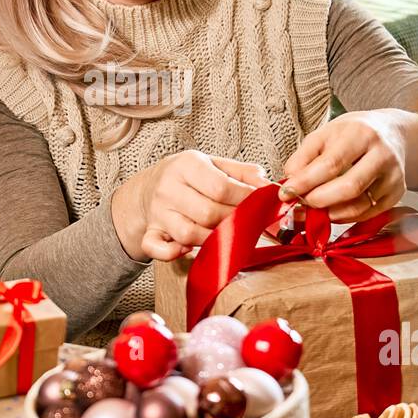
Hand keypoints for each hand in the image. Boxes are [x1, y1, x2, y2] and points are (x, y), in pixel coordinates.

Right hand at [112, 150, 270, 261]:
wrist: (150, 186)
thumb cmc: (188, 176)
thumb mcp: (213, 164)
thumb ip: (242, 172)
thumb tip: (267, 186)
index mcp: (186, 165)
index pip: (221, 187)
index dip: (245, 199)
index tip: (259, 205)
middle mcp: (168, 188)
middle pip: (208, 213)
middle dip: (232, 221)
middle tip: (245, 222)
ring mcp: (158, 212)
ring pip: (188, 233)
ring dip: (212, 239)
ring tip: (224, 234)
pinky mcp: (150, 232)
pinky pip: (156, 248)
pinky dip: (172, 253)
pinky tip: (187, 249)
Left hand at [280, 111, 408, 222]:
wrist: (391, 132)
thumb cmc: (354, 133)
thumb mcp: (324, 134)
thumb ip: (303, 157)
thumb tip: (290, 183)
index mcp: (360, 134)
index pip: (331, 164)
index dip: (306, 182)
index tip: (287, 192)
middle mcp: (382, 154)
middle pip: (349, 188)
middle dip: (318, 200)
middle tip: (301, 202)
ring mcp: (393, 176)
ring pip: (359, 206)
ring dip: (330, 213)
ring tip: (315, 208)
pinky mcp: (397, 193)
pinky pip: (367, 214)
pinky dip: (345, 217)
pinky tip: (333, 210)